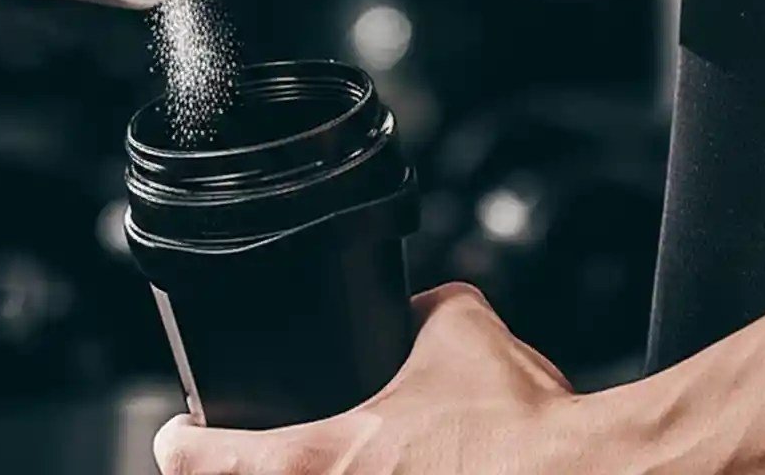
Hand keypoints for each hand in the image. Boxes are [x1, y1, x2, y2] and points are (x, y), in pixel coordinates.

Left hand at [151, 174, 764, 474]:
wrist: (588, 473)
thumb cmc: (520, 422)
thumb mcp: (462, 329)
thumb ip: (423, 312)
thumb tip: (416, 306)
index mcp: (325, 458)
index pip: (207, 456)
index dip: (183, 444)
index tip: (176, 438)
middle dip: (252, 467)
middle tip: (254, 452)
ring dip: (330, 471)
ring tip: (361, 450)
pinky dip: (383, 472)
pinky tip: (417, 458)